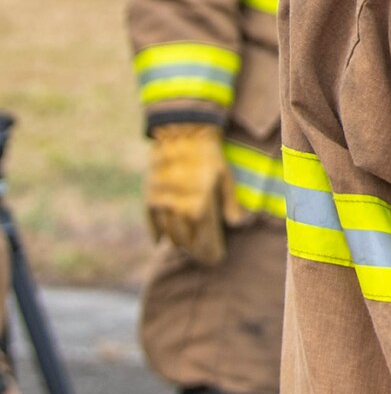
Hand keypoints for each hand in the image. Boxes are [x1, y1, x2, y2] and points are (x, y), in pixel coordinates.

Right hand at [144, 123, 243, 265]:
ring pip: (167, 231)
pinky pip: (152, 220)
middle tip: (199, 255)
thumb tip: (238, 225)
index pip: (202, 237)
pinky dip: (156, 232)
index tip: (214, 259)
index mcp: (199, 202)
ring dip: (176, 241)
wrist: (181, 134)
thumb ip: (230, 204)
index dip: (207, 250)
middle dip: (192, 248)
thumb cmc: (208, 157)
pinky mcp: (149, 195)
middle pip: (183, 237)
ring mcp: (161, 201)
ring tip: (185, 247)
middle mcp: (178, 205)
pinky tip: (161, 241)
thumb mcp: (225, 177)